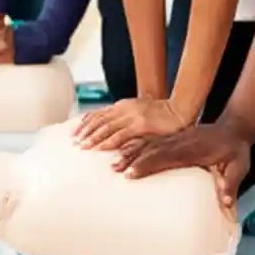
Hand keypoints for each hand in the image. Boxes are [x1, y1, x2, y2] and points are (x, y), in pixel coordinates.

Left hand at [74, 97, 190, 152]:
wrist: (180, 110)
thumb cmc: (163, 115)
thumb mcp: (142, 113)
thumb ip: (128, 119)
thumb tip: (115, 129)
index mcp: (125, 105)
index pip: (100, 113)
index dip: (86, 122)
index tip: (75, 131)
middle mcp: (126, 108)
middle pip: (100, 120)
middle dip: (86, 131)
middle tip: (74, 141)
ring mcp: (133, 116)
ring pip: (107, 127)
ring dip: (93, 138)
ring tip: (83, 147)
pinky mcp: (140, 125)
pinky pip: (120, 135)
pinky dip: (108, 142)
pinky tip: (100, 149)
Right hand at [117, 122, 252, 206]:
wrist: (234, 128)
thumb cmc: (235, 150)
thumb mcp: (240, 166)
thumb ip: (231, 182)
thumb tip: (225, 201)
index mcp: (195, 148)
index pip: (169, 156)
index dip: (150, 163)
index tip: (134, 173)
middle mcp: (182, 141)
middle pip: (153, 148)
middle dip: (133, 158)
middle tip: (115, 169)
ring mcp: (176, 138)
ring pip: (150, 143)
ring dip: (131, 151)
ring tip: (113, 162)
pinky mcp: (173, 138)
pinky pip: (152, 141)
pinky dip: (136, 146)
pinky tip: (123, 152)